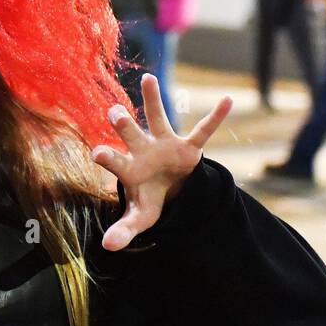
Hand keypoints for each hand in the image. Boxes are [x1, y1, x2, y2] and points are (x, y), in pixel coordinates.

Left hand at [91, 73, 231, 250]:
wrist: (170, 191)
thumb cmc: (150, 200)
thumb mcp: (141, 218)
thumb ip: (124, 230)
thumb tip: (108, 247)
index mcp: (130, 169)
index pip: (116, 161)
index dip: (108, 157)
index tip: (97, 152)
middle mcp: (143, 150)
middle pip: (132, 135)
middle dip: (124, 124)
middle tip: (114, 112)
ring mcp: (165, 144)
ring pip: (157, 118)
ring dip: (152, 100)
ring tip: (147, 78)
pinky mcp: (188, 146)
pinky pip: (204, 131)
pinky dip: (216, 117)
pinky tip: (227, 100)